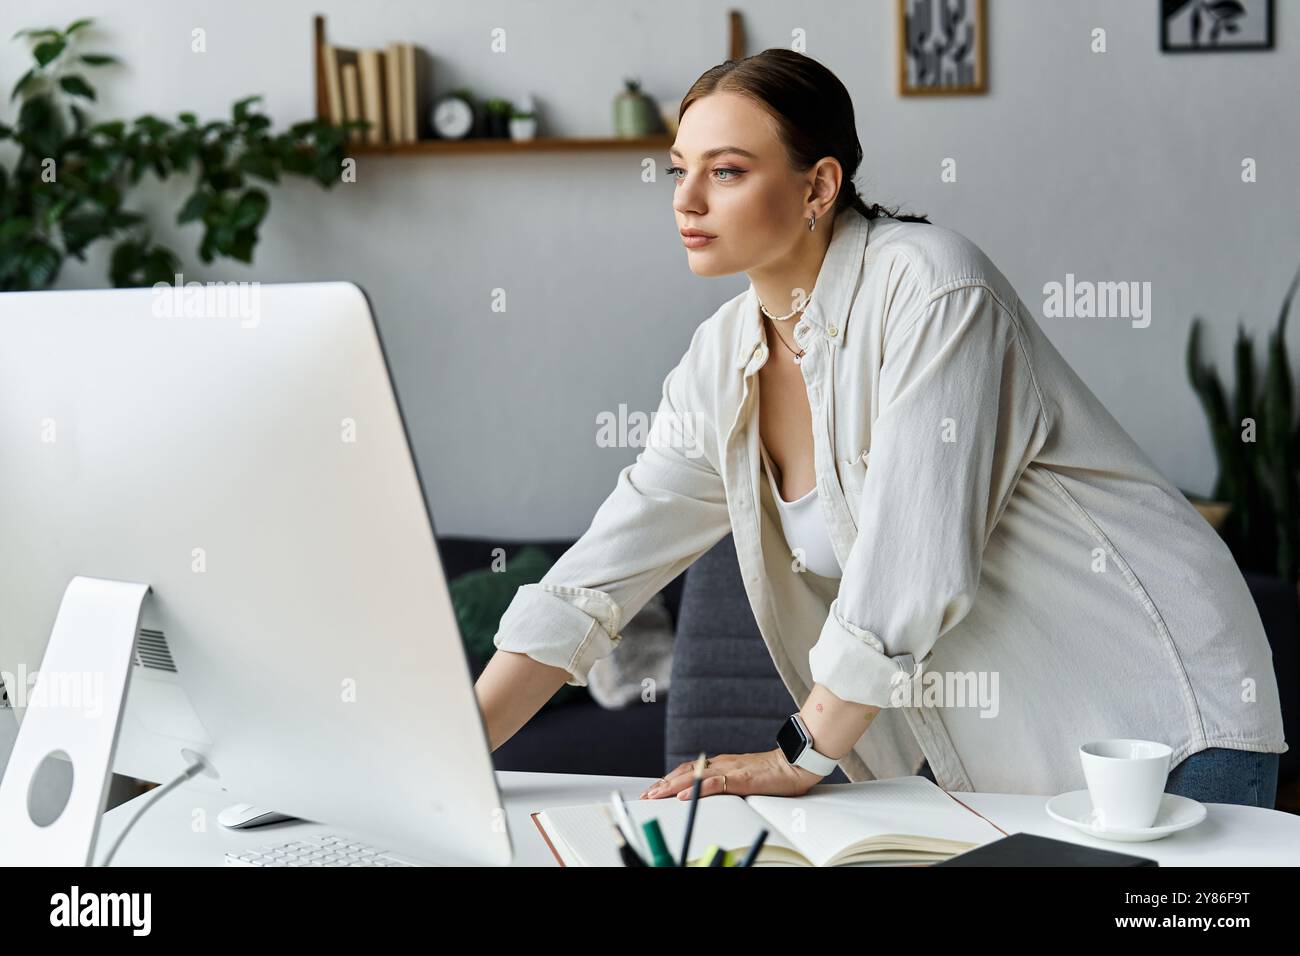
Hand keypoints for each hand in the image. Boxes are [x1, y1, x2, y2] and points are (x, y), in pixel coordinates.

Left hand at [637, 748, 822, 799]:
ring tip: (655, 795)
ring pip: (694, 777)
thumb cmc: (775, 773)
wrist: (796, 764)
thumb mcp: (745, 778)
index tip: (653, 789)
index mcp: (722, 763)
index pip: (689, 770)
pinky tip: (685, 796)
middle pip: (685, 772)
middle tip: (645, 795)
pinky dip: (697, 790)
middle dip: (663, 785)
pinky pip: (714, 784)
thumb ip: (728, 783)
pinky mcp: (741, 778)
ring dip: (672, 787)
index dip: (669, 780)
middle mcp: (722, 763)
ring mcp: (730, 769)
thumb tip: (710, 793)